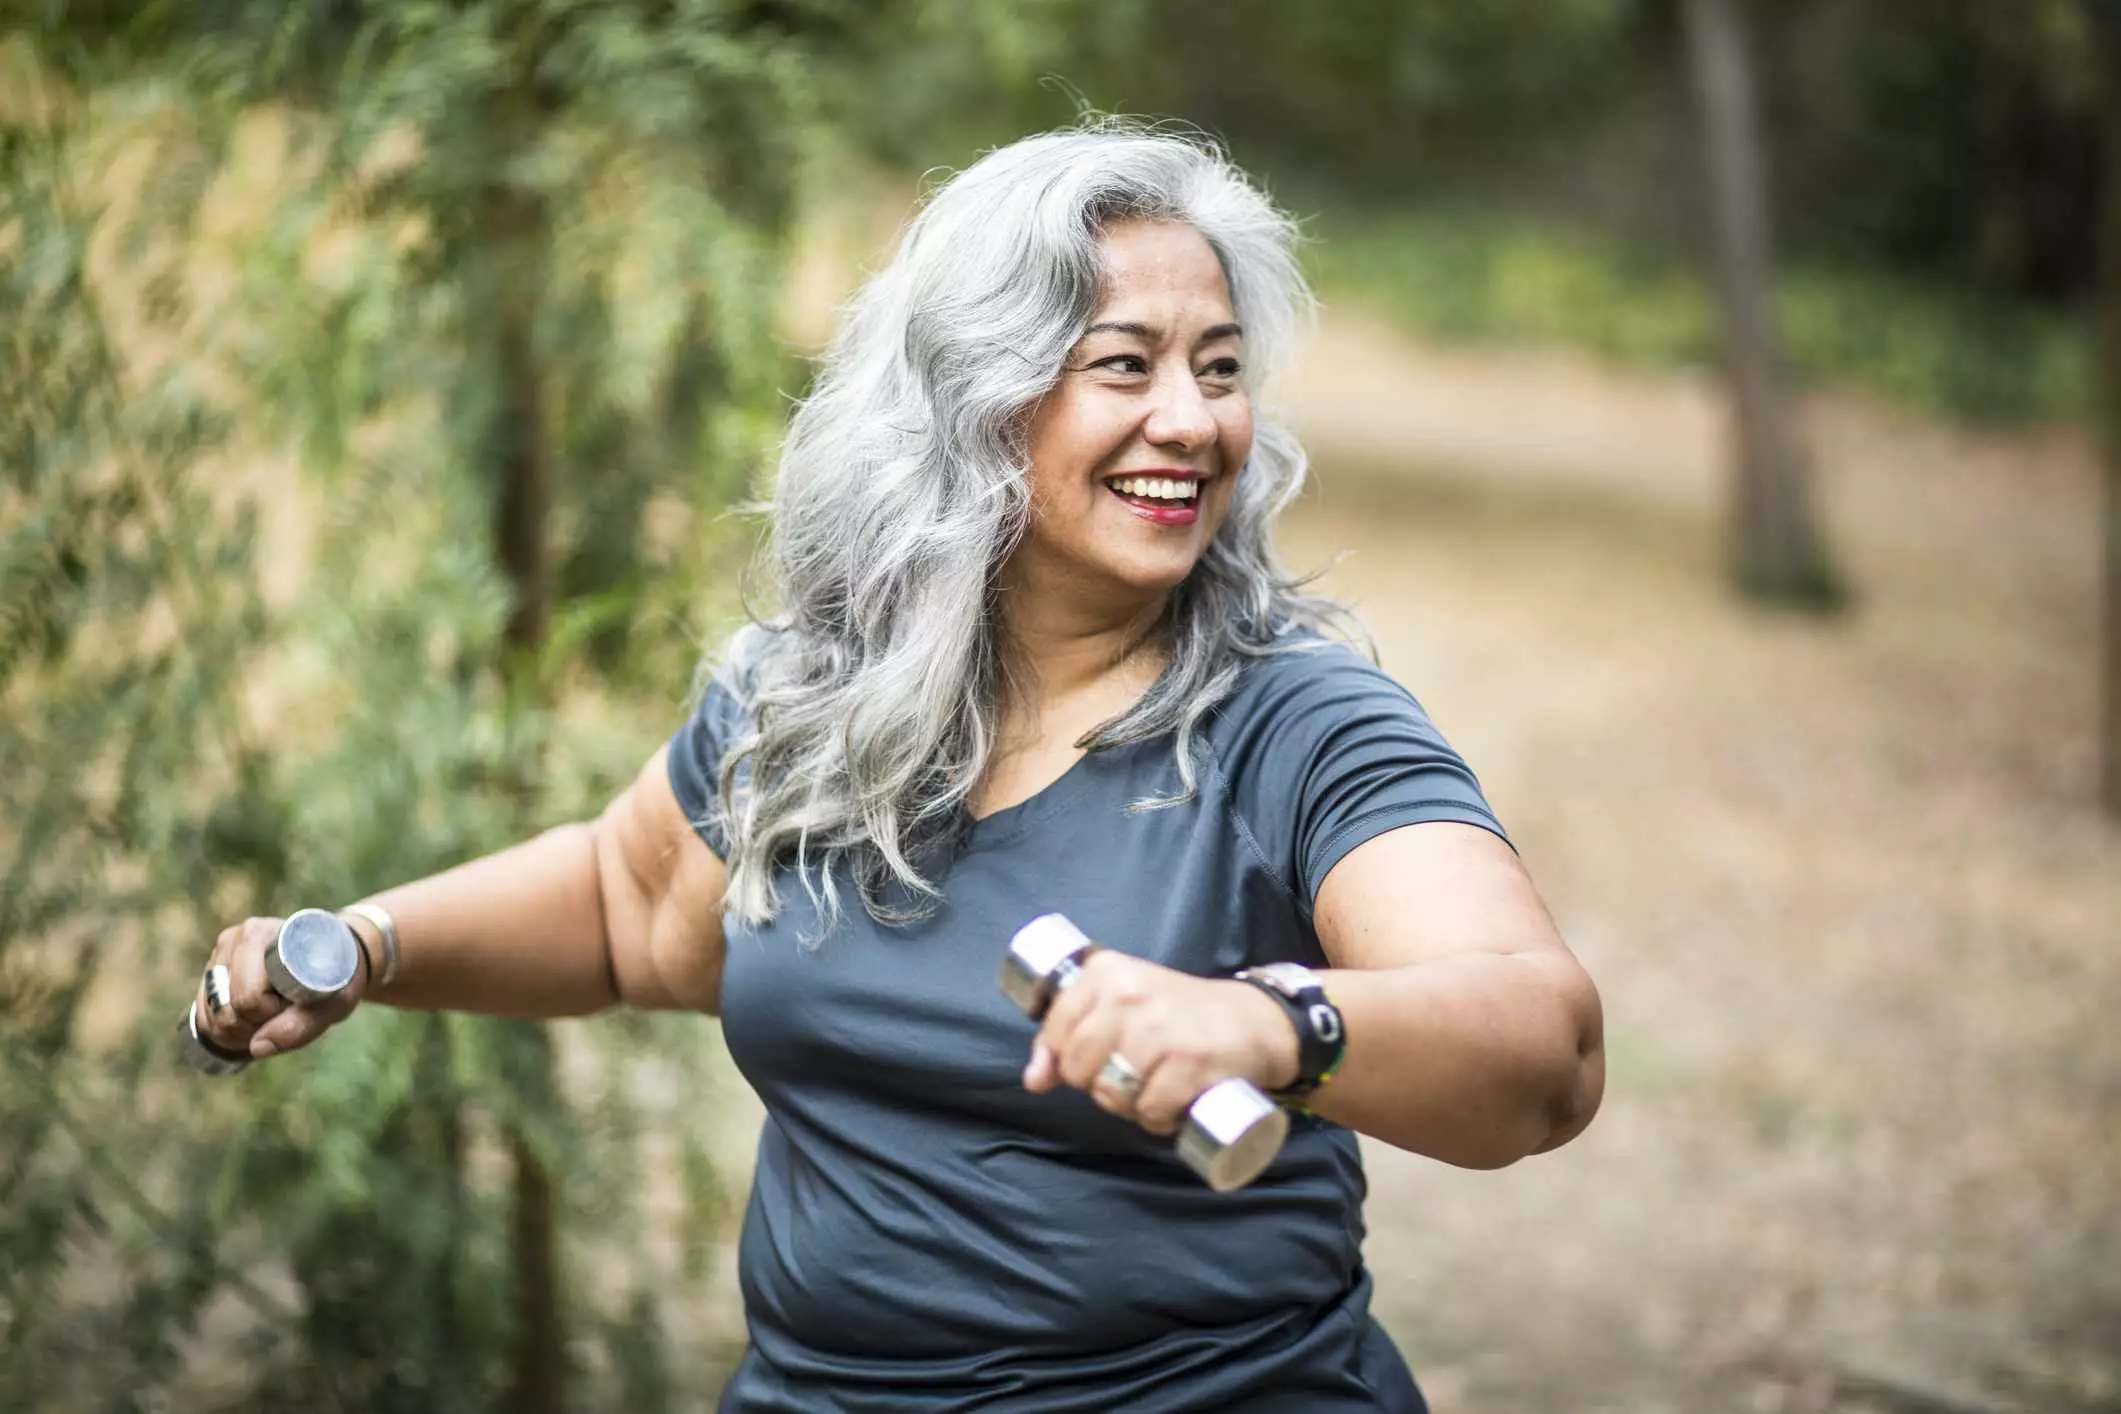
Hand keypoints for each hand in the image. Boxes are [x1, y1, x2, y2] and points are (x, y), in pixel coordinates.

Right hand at [193, 916, 367, 1061]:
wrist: (335, 956)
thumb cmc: (337, 977)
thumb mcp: (335, 1002)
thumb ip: (303, 1025)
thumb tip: (257, 1047)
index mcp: (266, 936)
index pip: (248, 997)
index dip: (270, 1014)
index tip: (294, 1006)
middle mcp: (237, 939)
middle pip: (227, 1008)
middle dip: (254, 1026)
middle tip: (285, 1013)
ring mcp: (220, 956)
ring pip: (212, 1016)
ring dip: (240, 1032)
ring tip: (272, 1016)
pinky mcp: (213, 973)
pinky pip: (204, 1018)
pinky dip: (224, 1032)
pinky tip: (252, 1022)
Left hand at [1021, 950, 1298, 1134]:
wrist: (1252, 1020)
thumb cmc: (1178, 1014)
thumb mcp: (1121, 1004)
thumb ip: (1071, 1032)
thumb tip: (1033, 1081)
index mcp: (1106, 973)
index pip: (1055, 1029)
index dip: (1065, 1056)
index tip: (1094, 1057)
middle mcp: (1128, 995)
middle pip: (1078, 1067)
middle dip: (1096, 1084)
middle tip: (1128, 1075)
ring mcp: (1158, 1030)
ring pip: (1111, 1094)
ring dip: (1130, 1106)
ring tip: (1152, 1088)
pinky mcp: (1187, 1063)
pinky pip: (1149, 1112)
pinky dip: (1159, 1119)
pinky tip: (1173, 1103)